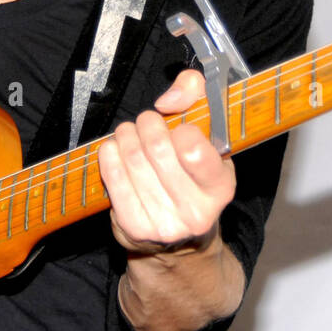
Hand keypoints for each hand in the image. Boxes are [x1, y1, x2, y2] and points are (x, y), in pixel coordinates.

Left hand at [98, 69, 235, 255]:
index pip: (194, 149)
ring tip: (130, 133)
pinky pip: (113, 177)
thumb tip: (167, 101)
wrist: (178, 234)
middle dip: (147, 124)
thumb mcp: (209, 134)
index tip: (178, 127)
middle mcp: (196, 211)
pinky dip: (110, 155)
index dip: (181, 129)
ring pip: (132, 159)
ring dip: (126, 136)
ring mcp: (165, 224)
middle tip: (147, 122)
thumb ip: (195, 96)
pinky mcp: (135, 227)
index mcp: (221, 187)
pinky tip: (116, 150)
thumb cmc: (192, 173)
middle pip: (157, 148)